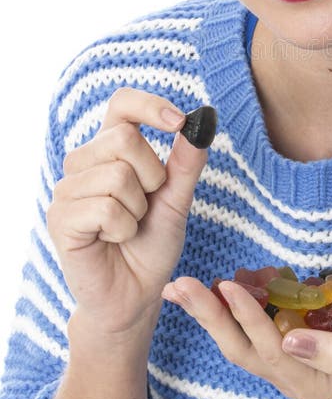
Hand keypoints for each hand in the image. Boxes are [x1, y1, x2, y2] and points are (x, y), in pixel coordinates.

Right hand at [47, 87, 208, 335]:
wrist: (135, 295)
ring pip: (117, 175)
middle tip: (145, 206)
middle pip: (124, 138)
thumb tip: (203, 120)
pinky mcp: (60, 218)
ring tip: (127, 227)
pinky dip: (123, 229)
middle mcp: (83, 163)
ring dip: (137, 209)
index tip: (179, 122)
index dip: (150, 105)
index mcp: (110, 149)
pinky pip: (106, 208)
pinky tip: (113, 240)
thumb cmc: (152, 245)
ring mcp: (67, 190)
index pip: (122, 103)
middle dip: (152, 175)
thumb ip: (186, 161)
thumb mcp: (177, 199)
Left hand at [162, 269, 331, 398]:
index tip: (226, 286)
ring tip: (182, 288)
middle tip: (180, 287)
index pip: (271, 353)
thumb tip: (289, 340)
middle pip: (243, 349)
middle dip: (210, 317)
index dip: (247, 319)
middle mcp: (297, 376)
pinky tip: (209, 287)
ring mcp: (290, 356)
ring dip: (211, 312)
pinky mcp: (288, 332)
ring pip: (241, 337)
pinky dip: (230, 305)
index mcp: (317, 386)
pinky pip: (253, 320)